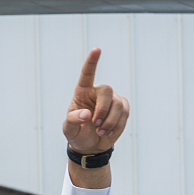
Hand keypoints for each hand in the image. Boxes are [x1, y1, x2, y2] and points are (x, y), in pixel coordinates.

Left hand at [62, 48, 128, 185]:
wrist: (91, 145)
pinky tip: (108, 132)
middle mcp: (98, 92)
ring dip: (109, 122)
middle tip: (96, 125)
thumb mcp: (69, 130)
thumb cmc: (77, 134)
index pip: (87, 74)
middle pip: (107, 91)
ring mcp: (112, 99)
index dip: (92, 62)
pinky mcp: (123, 108)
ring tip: (100, 132)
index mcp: (82, 92)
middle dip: (103, 110)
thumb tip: (86, 114)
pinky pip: (125, 113)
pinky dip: (117, 125)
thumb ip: (73, 121)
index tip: (97, 49)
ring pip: (118, 105)